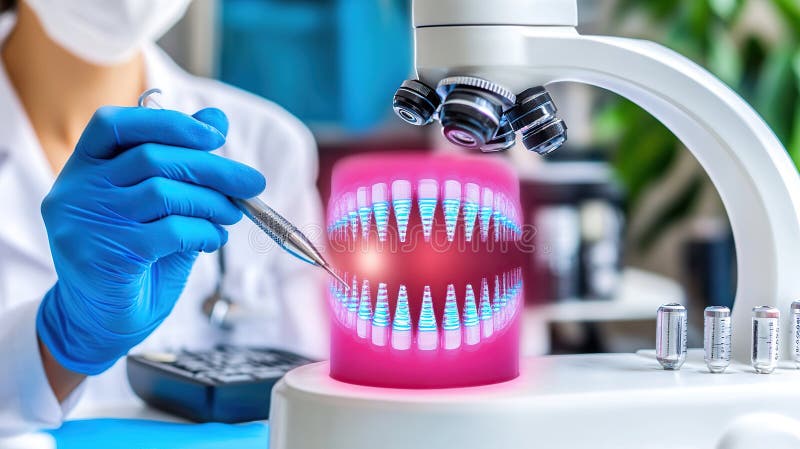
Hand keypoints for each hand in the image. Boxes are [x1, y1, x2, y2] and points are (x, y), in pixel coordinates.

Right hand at [36, 106, 265, 374]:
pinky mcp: (106, 257)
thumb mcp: (158, 205)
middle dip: (212, 168)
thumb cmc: (133, 256)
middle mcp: (76, 190)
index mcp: (83, 167)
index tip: (215, 136)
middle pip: (152, 158)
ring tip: (233, 214)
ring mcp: (85, 224)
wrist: (100, 322)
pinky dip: (203, 232)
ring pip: (163, 193)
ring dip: (212, 202)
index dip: (168, 123)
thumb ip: (181, 164)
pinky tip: (214, 239)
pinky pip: (169, 231)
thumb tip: (215, 119)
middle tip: (252, 182)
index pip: (115, 124)